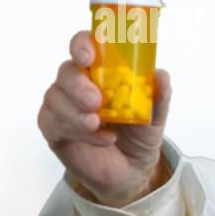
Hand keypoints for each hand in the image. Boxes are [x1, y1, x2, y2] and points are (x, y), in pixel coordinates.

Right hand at [37, 30, 173, 207]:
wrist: (132, 170)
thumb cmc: (139, 133)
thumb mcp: (155, 115)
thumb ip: (158, 96)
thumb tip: (161, 75)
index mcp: (101, 71)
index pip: (84, 46)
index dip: (82, 45)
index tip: (88, 56)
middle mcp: (77, 84)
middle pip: (67, 71)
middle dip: (79, 85)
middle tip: (95, 101)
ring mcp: (62, 106)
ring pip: (55, 98)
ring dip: (76, 112)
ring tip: (97, 124)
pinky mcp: (54, 129)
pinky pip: (53, 123)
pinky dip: (78, 132)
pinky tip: (103, 139)